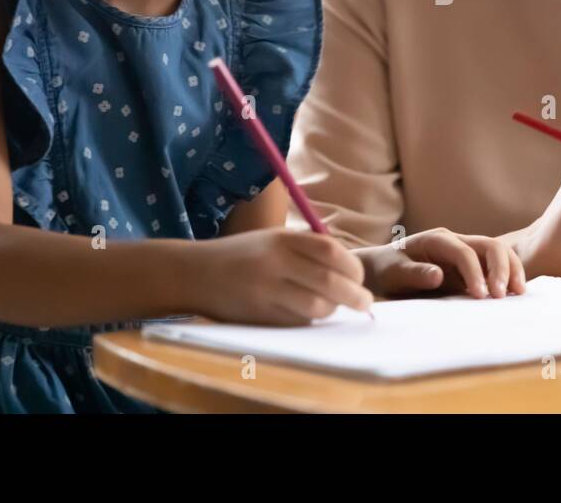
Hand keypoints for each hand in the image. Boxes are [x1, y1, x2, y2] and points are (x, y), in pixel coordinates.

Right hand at [191, 229, 373, 324]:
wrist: (195, 274)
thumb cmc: (244, 255)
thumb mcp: (274, 239)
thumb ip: (308, 248)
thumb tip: (351, 269)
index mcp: (282, 239)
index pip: (331, 251)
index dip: (353, 267)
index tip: (360, 278)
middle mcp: (275, 263)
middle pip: (328, 281)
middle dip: (355, 296)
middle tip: (365, 303)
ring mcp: (266, 291)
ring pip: (316, 307)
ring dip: (332, 310)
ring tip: (334, 307)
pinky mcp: (259, 316)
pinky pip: (297, 322)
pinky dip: (310, 320)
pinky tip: (307, 313)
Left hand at [355, 228, 526, 297]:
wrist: (381, 270)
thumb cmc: (385, 271)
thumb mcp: (393, 273)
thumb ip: (415, 274)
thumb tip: (439, 276)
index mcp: (437, 239)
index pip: (465, 252)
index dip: (475, 272)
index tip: (481, 296)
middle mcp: (455, 242)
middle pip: (489, 245)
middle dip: (501, 268)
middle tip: (503, 296)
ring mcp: (465, 252)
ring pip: (498, 253)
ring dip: (511, 270)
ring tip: (518, 293)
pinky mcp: (471, 267)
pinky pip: (495, 267)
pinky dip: (508, 277)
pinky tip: (515, 293)